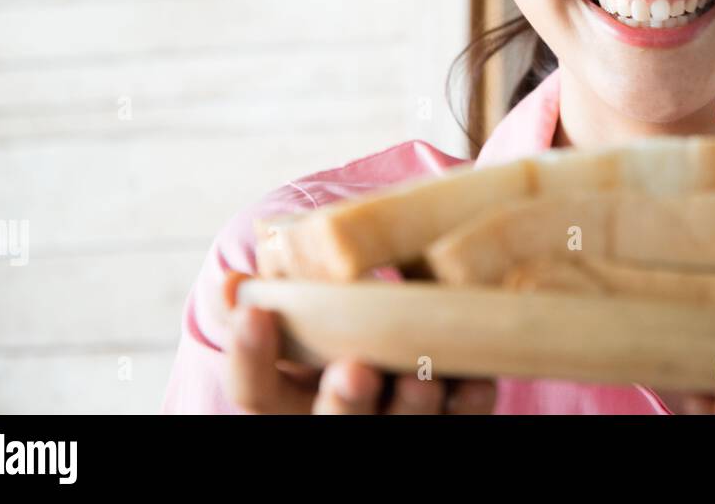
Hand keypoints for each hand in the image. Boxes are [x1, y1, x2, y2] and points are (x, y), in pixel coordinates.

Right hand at [221, 271, 495, 414]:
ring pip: (396, 429)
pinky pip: (460, 422)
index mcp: (287, 396)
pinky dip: (470, 402)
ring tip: (423, 378)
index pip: (253, 391)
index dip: (248, 355)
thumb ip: (273, 295)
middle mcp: (332, 418)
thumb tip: (234, 284)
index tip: (256, 310)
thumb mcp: (298, 311)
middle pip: (330, 425)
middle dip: (343, 402)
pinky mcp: (443, 422)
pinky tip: (481, 378)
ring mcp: (389, 425)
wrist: (386, 340)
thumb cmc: (331, 324)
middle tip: (355, 370)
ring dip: (410, 406)